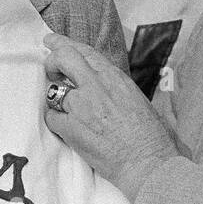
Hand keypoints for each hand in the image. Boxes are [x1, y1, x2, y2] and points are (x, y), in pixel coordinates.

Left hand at [41, 32, 178, 202]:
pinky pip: (51, 117)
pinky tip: (65, 127)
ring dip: (55, 98)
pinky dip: (55, 121)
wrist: (149, 162)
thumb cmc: (152, 137)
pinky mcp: (71, 129)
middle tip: (50, 68)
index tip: (52, 41)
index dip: (64, 43)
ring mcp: (82, 107)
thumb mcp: (138, 100)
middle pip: (63, 58)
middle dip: (51, 60)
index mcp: (116, 78)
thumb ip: (116, 89)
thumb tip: (106, 87)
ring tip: (63, 108)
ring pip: (53, 90)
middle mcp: (96, 87)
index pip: (84, 51)